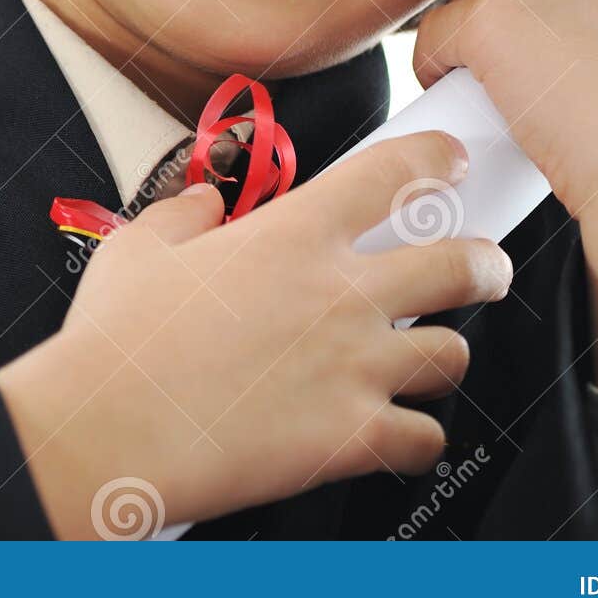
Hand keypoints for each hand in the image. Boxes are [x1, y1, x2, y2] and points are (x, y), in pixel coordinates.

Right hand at [0, 129, 512, 537]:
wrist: (109, 430)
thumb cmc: (119, 343)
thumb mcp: (140, 246)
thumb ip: (183, 214)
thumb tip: (202, 203)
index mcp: (294, 234)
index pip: (393, 171)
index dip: (434, 157)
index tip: (448, 159)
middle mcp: (340, 293)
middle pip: (459, 264)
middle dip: (486, 263)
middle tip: (487, 266)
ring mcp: (354, 366)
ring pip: (453, 355)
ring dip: (444, 355)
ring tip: (431, 356)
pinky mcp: (350, 437)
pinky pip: (422, 439)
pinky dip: (416, 439)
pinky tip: (400, 436)